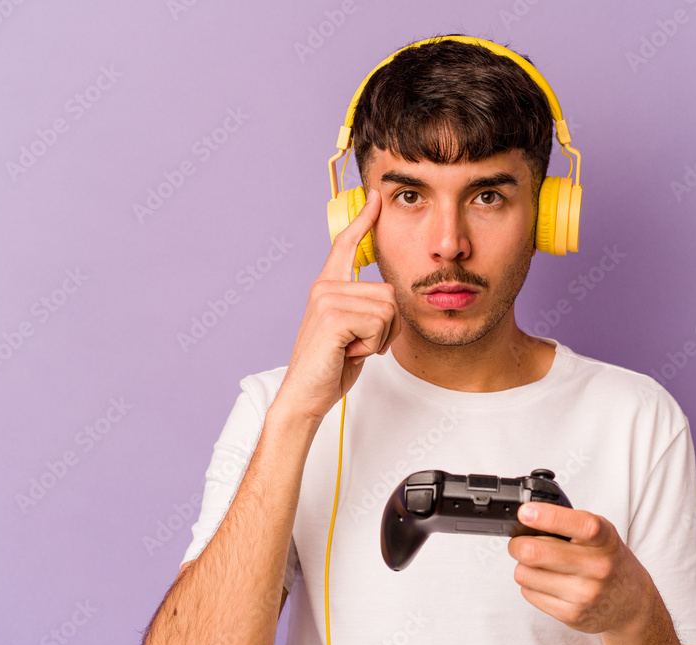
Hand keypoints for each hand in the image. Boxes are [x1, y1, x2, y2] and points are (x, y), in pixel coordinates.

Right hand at [273, 189, 400, 422]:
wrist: (306, 395)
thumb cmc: (329, 367)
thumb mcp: (352, 332)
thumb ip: (364, 310)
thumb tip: (388, 301)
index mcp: (327, 288)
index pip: (345, 246)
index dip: (362, 221)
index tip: (374, 199)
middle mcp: (325, 287)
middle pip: (389, 292)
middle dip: (387, 326)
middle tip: (359, 344)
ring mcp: (327, 299)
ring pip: (388, 309)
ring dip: (380, 337)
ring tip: (353, 348)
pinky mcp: (333, 316)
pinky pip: (379, 324)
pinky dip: (373, 345)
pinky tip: (349, 352)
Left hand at [507, 502, 652, 637]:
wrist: (632, 602)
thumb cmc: (609, 561)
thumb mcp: (603, 534)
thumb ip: (572, 524)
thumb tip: (529, 520)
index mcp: (605, 540)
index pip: (580, 525)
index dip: (549, 517)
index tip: (525, 512)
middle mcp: (597, 567)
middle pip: (536, 552)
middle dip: (517, 544)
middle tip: (519, 542)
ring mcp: (584, 594)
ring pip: (525, 574)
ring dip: (523, 566)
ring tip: (537, 565)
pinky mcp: (572, 615)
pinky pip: (529, 593)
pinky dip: (530, 585)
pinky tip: (545, 582)